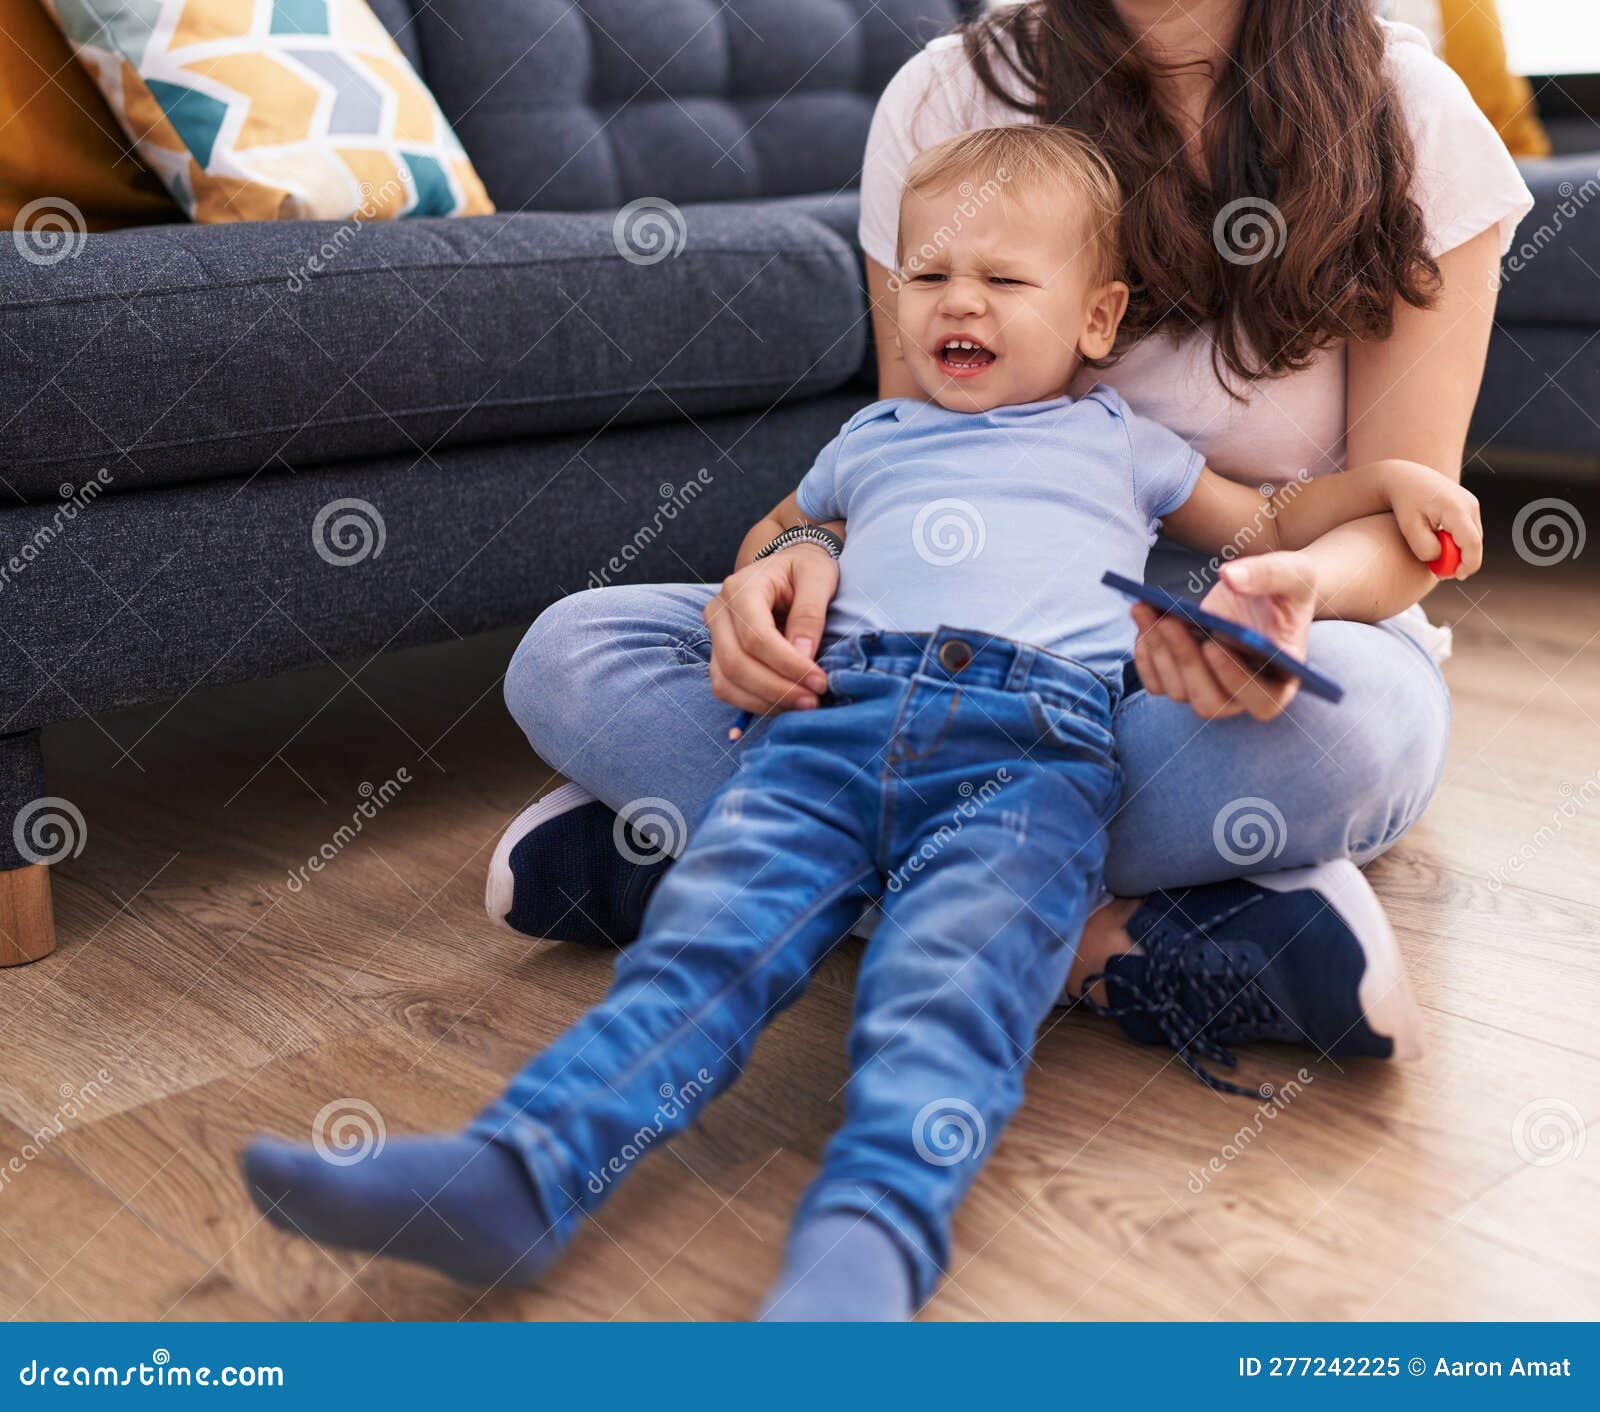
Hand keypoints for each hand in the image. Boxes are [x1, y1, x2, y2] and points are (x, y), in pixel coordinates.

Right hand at [704, 545, 835, 714]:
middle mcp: (719, 611)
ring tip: (802, 705)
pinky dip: (754, 703)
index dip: (787, 665)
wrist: (787, 567)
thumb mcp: (818, 578)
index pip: (756, 637)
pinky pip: (727, 688)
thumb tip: (803, 656)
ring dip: (765, 702)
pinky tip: (783, 705)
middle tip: (813, 701)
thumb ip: (809, 614)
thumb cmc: (804, 570)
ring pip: (726, 681)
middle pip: (736, 663)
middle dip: (777, 689)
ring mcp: (715, 635)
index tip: (819, 681)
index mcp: (741, 587)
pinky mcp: (719, 654)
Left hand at [1132, 551, 1316, 721]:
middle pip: (1210, 701)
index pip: (1262, 701)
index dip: (1236, 680)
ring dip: (1158, 650)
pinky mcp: (1183, 680)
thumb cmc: (1287, 590)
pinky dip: (1145, 653)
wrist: (1265, 593)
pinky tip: (1143, 617)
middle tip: (1168, 622)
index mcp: (1282, 680)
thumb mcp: (1293, 574)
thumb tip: (1230, 577)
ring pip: (1177, 691)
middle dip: (1185, 661)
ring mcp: (1211, 691)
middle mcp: (1244, 696)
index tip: (1213, 646)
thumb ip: (1268, 575)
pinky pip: (1156, 683)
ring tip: (1145, 608)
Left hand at [1382, 460, 1482, 578]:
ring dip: (1457, 548)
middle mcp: (1470, 505)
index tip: (1457, 576)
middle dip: (1460, 559)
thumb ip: (1424, 547)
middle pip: (1474, 543)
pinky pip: (1468, 530)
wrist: (1406, 477)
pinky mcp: (1470, 504)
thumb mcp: (1409, 527)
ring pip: (1472, 537)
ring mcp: (1472, 503)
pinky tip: (1438, 536)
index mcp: (1456, 509)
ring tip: (1432, 544)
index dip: (1468, 564)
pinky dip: (1457, 539)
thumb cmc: (1405, 502)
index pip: (1472, 544)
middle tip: (1438, 568)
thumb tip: (1440, 558)